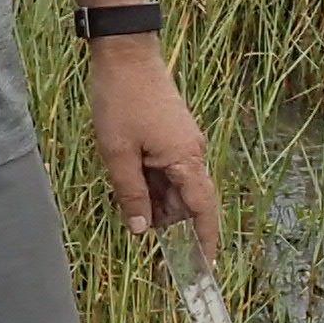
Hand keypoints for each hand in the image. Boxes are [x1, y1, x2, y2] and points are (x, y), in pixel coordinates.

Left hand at [86, 39, 221, 262]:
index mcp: (185, 160)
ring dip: (153, 195)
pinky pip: (168, 168)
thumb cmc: (121, 101)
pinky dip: (151, 178)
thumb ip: (131, 195)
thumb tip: (141, 230)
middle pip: (186, 202)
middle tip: (129, 213)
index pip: (203, 212)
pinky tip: (128, 169)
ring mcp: (184, 143)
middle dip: (163, 216)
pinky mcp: (174, 134)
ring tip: (123, 181)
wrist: (126, 54)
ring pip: (175, 185)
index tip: (205, 268)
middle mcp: (193, 153)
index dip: (205, 242)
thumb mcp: (118, 154)